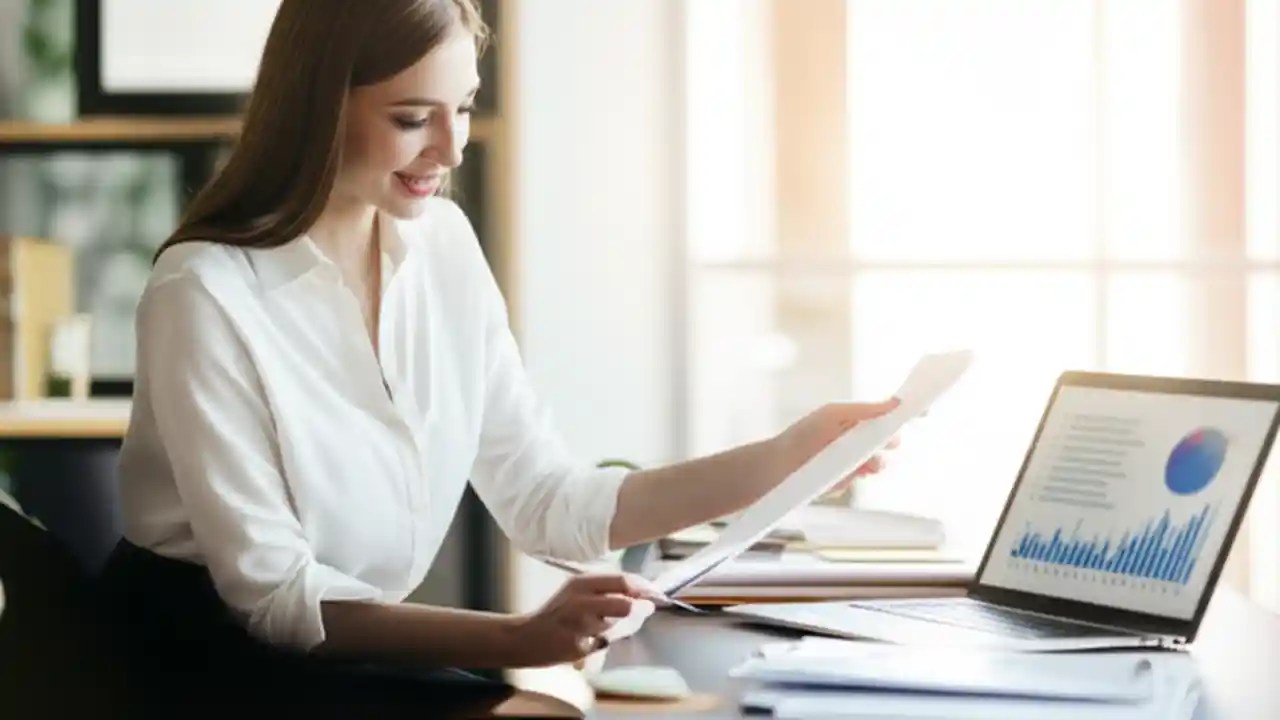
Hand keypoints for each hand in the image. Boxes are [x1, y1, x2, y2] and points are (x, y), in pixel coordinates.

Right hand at [506, 574, 649, 666]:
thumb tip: (643, 593)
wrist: (527, 638)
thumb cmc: (558, 612)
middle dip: (640, 610)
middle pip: (626, 605)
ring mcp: (580, 626)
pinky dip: (606, 643)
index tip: (656, 595)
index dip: (644, 588)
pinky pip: (606, 644)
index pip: (623, 581)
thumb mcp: (579, 591)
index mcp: (581, 583)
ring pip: (619, 627)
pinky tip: (593, 640)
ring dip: (622, 628)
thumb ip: (608, 589)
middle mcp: (581, 601)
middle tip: (645, 610)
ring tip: (607, 626)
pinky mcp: (579, 648)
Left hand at [771, 398, 903, 493]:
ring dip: (876, 462)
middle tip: (890, 443)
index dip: (902, 415)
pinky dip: (854, 476)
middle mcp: (854, 440)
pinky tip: (841, 475)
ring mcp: (850, 462)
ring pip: (877, 463)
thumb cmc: (803, 435)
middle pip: (886, 440)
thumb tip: (895, 402)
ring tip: (867, 464)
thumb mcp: (835, 415)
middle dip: (890, 442)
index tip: (923, 412)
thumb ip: (865, 410)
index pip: (883, 416)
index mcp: (852, 420)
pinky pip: (858, 479)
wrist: (776, 468)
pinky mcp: (843, 481)